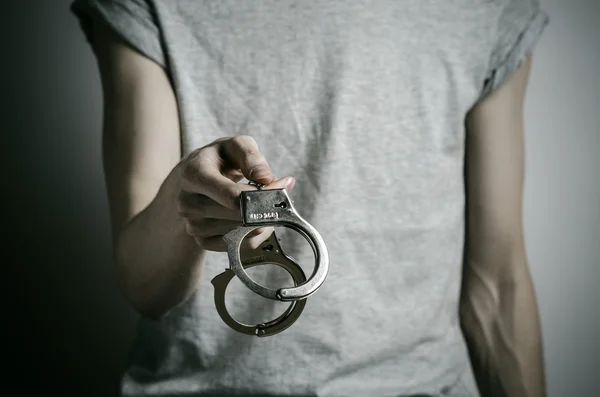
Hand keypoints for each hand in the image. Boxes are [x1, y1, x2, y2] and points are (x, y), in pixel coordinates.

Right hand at [176, 135, 294, 251]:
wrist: (200, 176)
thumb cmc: (221, 159)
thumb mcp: (236, 146)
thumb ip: (251, 156)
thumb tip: (265, 177)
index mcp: (194, 175)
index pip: (232, 196)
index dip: (263, 194)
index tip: (282, 185)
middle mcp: (188, 202)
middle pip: (239, 216)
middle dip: (266, 207)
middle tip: (278, 195)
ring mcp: (193, 225)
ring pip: (241, 233)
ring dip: (262, 221)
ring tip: (261, 204)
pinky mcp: (202, 241)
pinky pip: (239, 246)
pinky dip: (255, 235)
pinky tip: (255, 220)